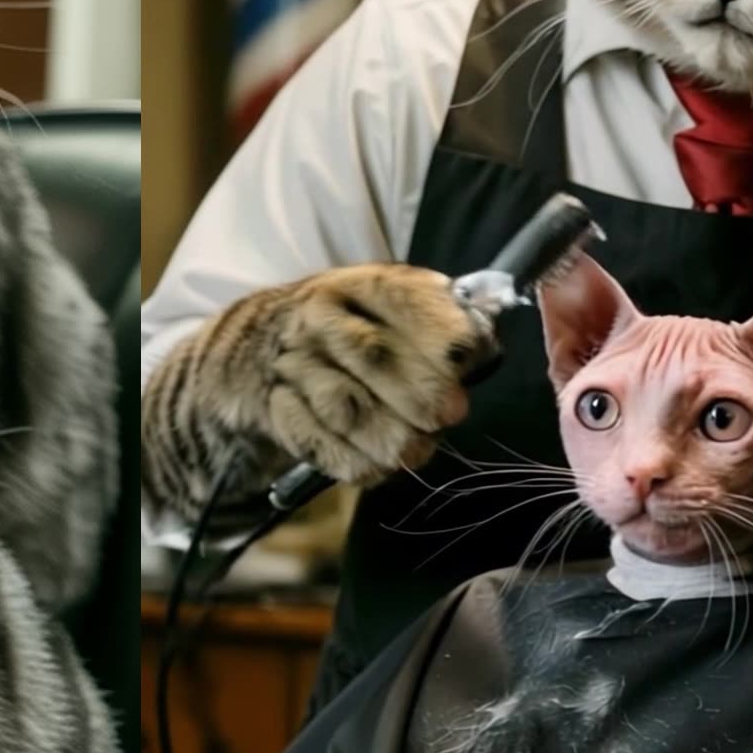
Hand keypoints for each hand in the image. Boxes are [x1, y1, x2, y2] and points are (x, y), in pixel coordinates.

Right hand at [254, 264, 473, 484]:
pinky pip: (314, 441)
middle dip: (420, 392)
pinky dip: (352, 461)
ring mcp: (292, 363)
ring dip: (388, 435)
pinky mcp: (275, 408)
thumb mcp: (399, 311)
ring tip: (417, 449)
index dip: (440, 332)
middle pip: (370, 354)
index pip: (401, 299)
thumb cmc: (358, 330)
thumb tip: (485, 351)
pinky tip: (380, 466)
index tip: (468, 360)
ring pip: (341, 404)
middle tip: (449, 415)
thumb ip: (444, 325)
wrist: (266, 343)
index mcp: (361, 286)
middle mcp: (320, 318)